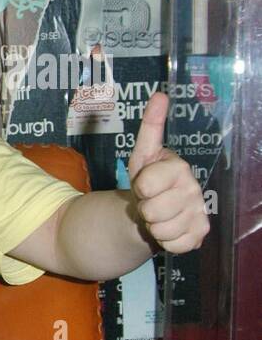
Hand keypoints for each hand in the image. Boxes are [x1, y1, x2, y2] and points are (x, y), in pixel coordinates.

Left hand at [127, 92, 209, 254]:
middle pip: (153, 210)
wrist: (154, 210)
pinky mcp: (201, 234)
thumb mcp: (143, 155)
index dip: (140, 188)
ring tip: (157, 216)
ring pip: (162, 229)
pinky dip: (165, 242)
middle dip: (144, 209)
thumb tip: (160, 94)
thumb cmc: (148, 181)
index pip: (147, 185)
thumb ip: (151, 127)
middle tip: (149, 202)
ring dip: (153, 226)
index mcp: (179, 168)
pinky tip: (168, 230)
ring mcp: (199, 212)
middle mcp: (194, 189)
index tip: (142, 184)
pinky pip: (174, 245)